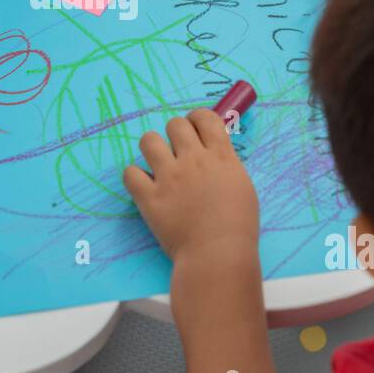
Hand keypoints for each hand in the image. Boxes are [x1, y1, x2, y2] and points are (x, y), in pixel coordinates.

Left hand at [122, 109, 259, 267]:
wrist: (218, 255)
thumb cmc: (238, 227)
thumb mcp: (242, 187)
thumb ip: (226, 166)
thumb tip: (213, 157)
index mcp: (220, 157)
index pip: (205, 117)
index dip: (197, 119)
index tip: (195, 129)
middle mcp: (193, 160)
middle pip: (175, 124)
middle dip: (175, 133)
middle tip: (177, 150)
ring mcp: (168, 177)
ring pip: (148, 140)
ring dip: (152, 148)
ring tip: (158, 164)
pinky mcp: (149, 197)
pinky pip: (130, 172)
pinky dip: (135, 177)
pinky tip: (144, 186)